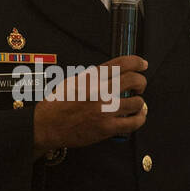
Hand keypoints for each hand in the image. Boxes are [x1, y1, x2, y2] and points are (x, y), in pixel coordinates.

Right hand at [32, 56, 147, 155]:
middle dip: (142, 82)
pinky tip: (138, 116)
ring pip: (137, 102)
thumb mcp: (72, 82)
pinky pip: (133, 122)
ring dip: (140, 102)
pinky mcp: (107, 127)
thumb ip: (91, 77)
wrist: (46, 126)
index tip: (143, 65)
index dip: (137, 62)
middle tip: (140, 87)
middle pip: (134, 80)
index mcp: (92, 78)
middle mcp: (100, 91)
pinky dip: (140, 118)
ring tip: (136, 104)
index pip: (122, 63)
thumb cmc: (56, 105)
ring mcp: (105, 110)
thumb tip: (109, 73)